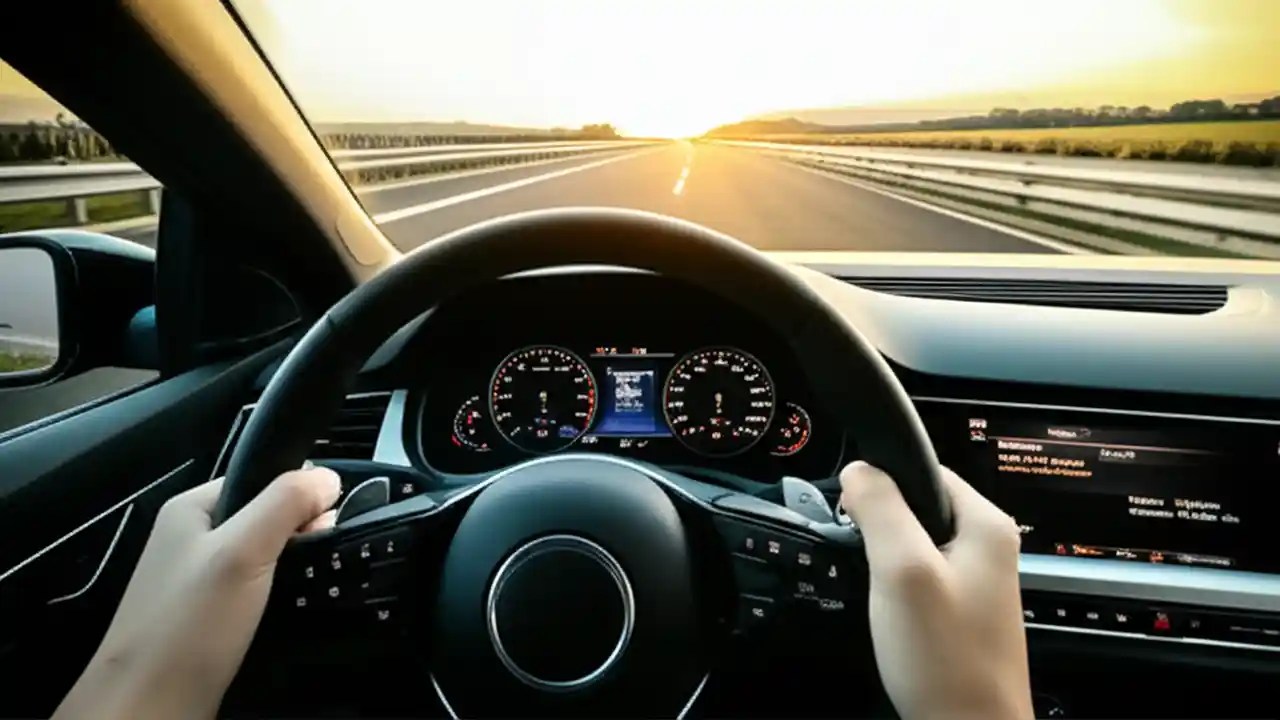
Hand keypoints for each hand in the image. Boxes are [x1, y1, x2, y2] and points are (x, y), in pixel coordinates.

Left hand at [55, 468, 341, 719]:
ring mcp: (200, 582)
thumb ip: (284, 504)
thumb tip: (328, 476)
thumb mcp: (242, 552)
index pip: (261, 478)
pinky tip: (288, 612)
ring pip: (265, 559)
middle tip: (317, 560)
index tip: (326, 522)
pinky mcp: (211, 619)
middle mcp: (192, 540)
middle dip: (300, 535)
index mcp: (192, 509)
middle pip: (266, 518)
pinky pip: (258, 593)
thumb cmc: (187, 627)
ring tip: (306, 588)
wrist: (148, 708)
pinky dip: (279, 599)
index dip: (300, 494)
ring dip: (292, 570)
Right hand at [840, 462, 1031, 719]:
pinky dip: (896, 587)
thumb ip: (881, 509)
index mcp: (987, 524)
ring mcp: (976, 581)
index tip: (856, 515)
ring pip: (914, 543)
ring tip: (879, 591)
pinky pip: (919, 577)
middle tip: (866, 559)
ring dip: (887, 559)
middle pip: (917, 506)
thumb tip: (858, 469)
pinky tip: (892, 614)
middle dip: (881, 526)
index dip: (883, 484)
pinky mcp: (961, 610)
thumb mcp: (902, 571)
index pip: (925, 470)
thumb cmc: (945, 660)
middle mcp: (989, 547)